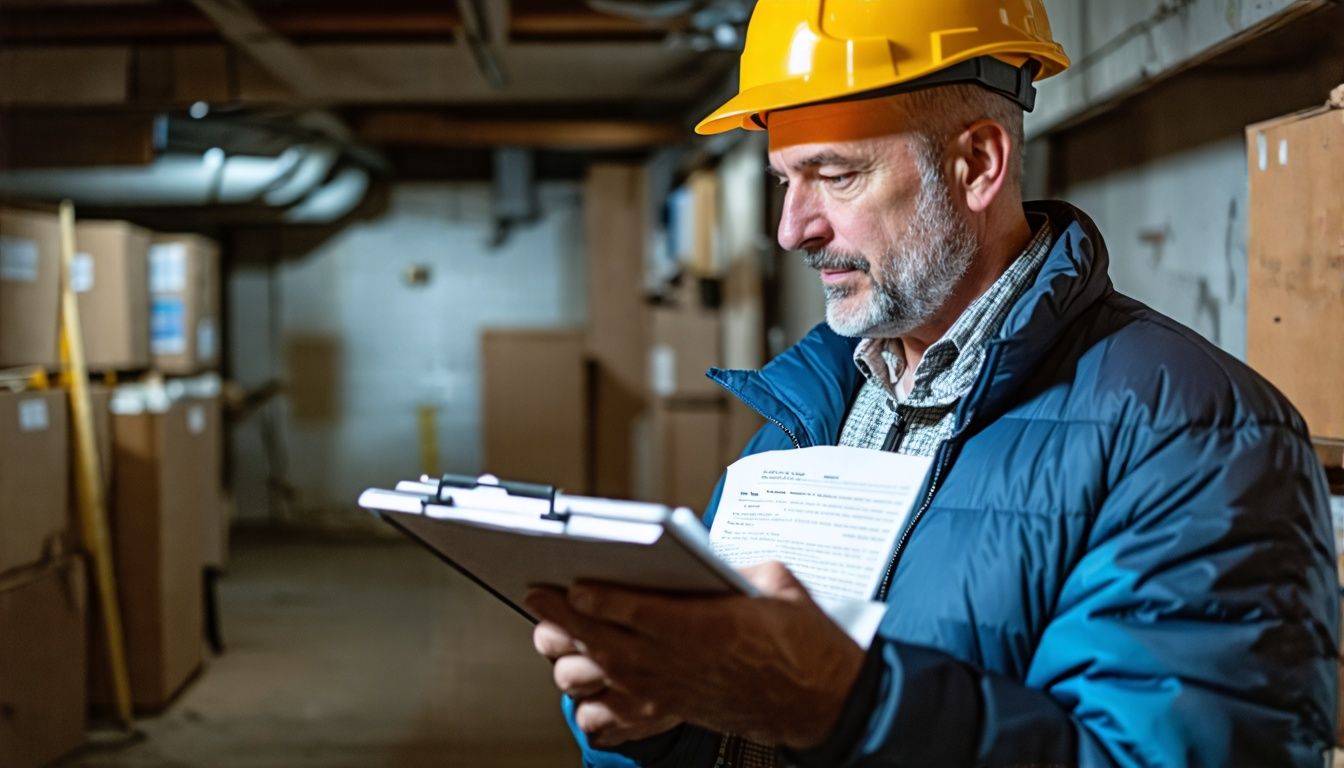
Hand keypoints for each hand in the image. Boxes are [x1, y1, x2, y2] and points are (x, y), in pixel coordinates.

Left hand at [525, 561, 864, 749]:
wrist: (822, 700)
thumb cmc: (804, 643)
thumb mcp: (774, 582)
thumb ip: (730, 566)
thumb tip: (701, 557)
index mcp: (706, 625)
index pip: (633, 610)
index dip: (594, 597)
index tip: (569, 582)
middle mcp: (680, 662)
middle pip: (602, 641)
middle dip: (562, 618)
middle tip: (537, 595)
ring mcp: (672, 690)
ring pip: (603, 675)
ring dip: (572, 654)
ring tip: (552, 632)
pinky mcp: (673, 708)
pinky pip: (617, 713)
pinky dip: (592, 701)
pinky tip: (583, 683)